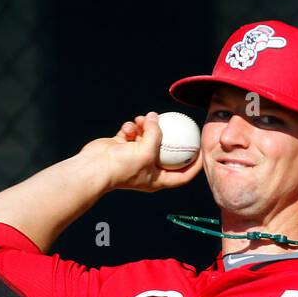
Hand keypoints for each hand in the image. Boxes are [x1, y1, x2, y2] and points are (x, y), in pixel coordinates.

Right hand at [81, 111, 203, 192]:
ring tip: (143, 120)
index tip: (202, 151)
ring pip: (147, 138)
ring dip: (146, 127)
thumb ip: (156, 133)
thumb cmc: (123, 166)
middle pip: (166, 152)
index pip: (183, 175)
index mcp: (157, 179)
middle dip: (168, 137)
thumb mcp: (147, 150)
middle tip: (176, 123)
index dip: (195, 165)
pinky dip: (131, 128)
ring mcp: (134, 158)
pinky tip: (129, 126)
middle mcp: (147, 169)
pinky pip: (133, 133)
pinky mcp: (122, 147)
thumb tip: (156, 117)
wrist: (95, 168)